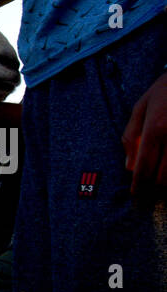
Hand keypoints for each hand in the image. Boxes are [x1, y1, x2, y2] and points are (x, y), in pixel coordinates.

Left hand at [123, 72, 166, 200]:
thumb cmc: (165, 90)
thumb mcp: (141, 106)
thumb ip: (131, 136)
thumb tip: (128, 167)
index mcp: (155, 129)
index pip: (144, 168)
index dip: (139, 188)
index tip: (136, 200)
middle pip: (164, 178)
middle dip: (155, 193)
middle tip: (148, 201)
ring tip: (162, 193)